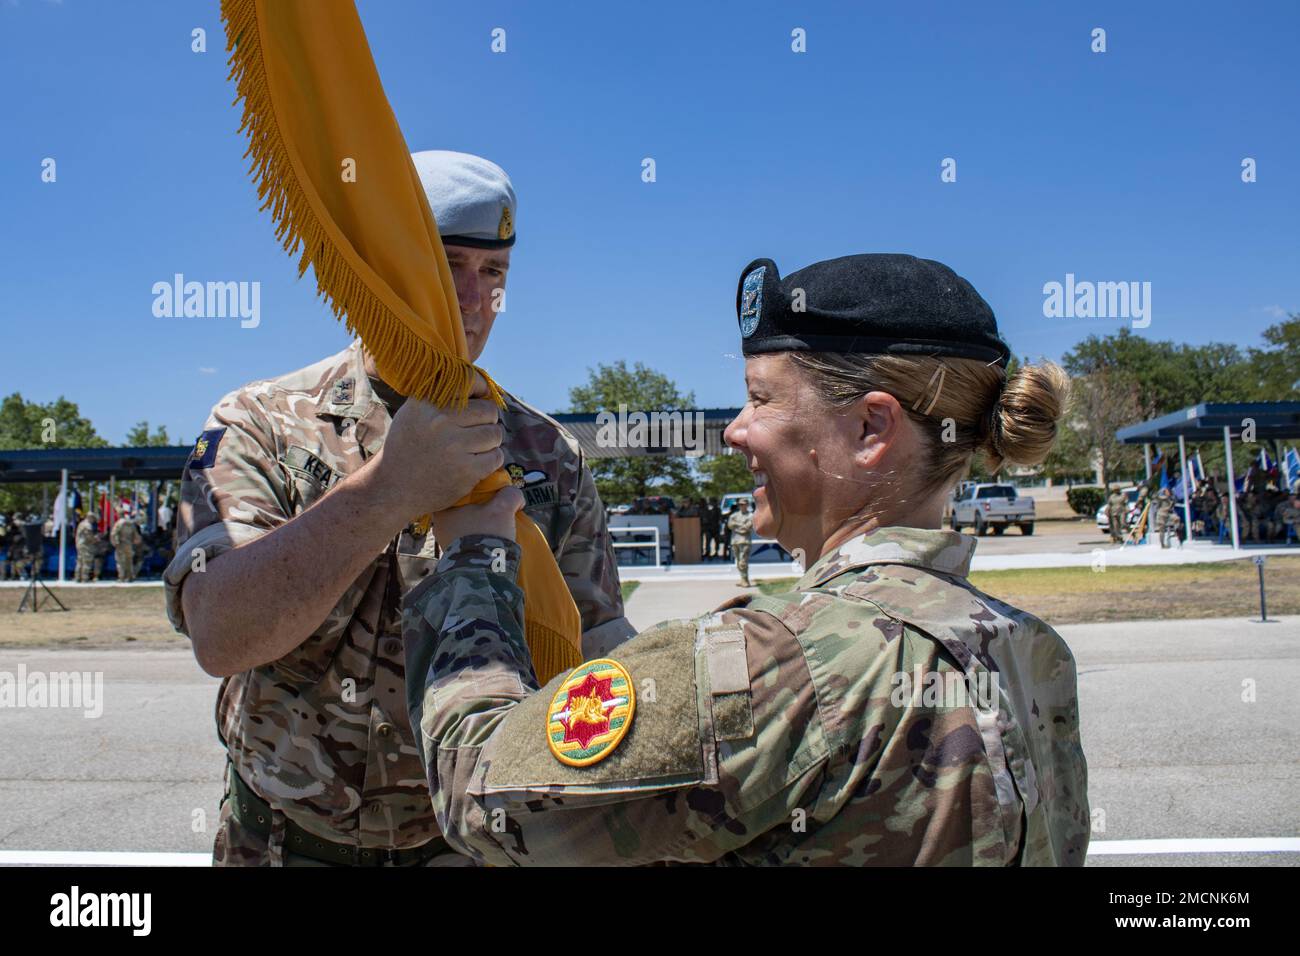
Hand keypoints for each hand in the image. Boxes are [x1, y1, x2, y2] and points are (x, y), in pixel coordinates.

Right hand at [369, 373, 504, 517]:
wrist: (393, 489)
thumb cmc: (406, 448)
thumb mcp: (412, 414)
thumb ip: (438, 396)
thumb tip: (479, 385)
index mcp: (425, 404)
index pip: (469, 382)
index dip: (482, 388)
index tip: (482, 396)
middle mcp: (439, 422)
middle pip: (489, 411)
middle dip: (487, 420)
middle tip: (477, 429)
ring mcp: (454, 447)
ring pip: (495, 434)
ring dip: (491, 441)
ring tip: (477, 446)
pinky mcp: (466, 471)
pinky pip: (496, 457)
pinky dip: (491, 459)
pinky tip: (477, 461)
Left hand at [432, 486, 523, 545]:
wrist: (482, 572)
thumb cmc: (487, 534)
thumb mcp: (503, 508)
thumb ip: (510, 494)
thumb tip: (515, 495)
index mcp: (443, 510)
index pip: (460, 490)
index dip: (478, 487)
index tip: (493, 491)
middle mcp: (439, 525)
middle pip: (464, 507)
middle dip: (480, 506)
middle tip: (496, 506)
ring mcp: (446, 541)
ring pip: (466, 522)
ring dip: (480, 521)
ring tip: (496, 524)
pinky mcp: (456, 554)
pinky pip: (468, 537)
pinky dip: (479, 534)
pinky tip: (491, 536)